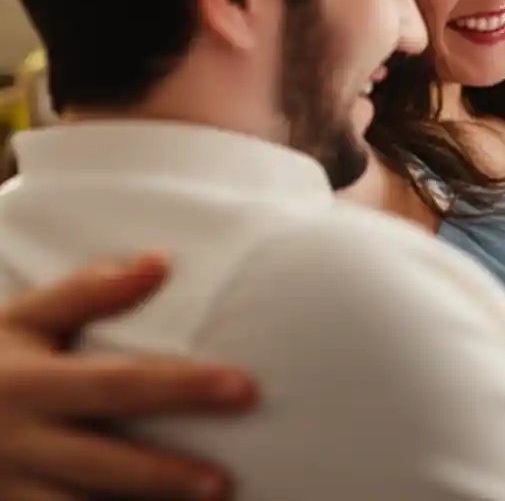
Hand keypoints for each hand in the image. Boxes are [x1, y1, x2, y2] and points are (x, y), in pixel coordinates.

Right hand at [0, 254, 257, 499]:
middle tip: (226, 481)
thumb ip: (89, 292)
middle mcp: (18, 442)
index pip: (120, 385)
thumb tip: (161, 260)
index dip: (184, 387)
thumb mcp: (23, 318)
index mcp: (29, 384)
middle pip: (101, 463)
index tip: (247, 388)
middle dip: (164, 475)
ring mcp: (8, 489)